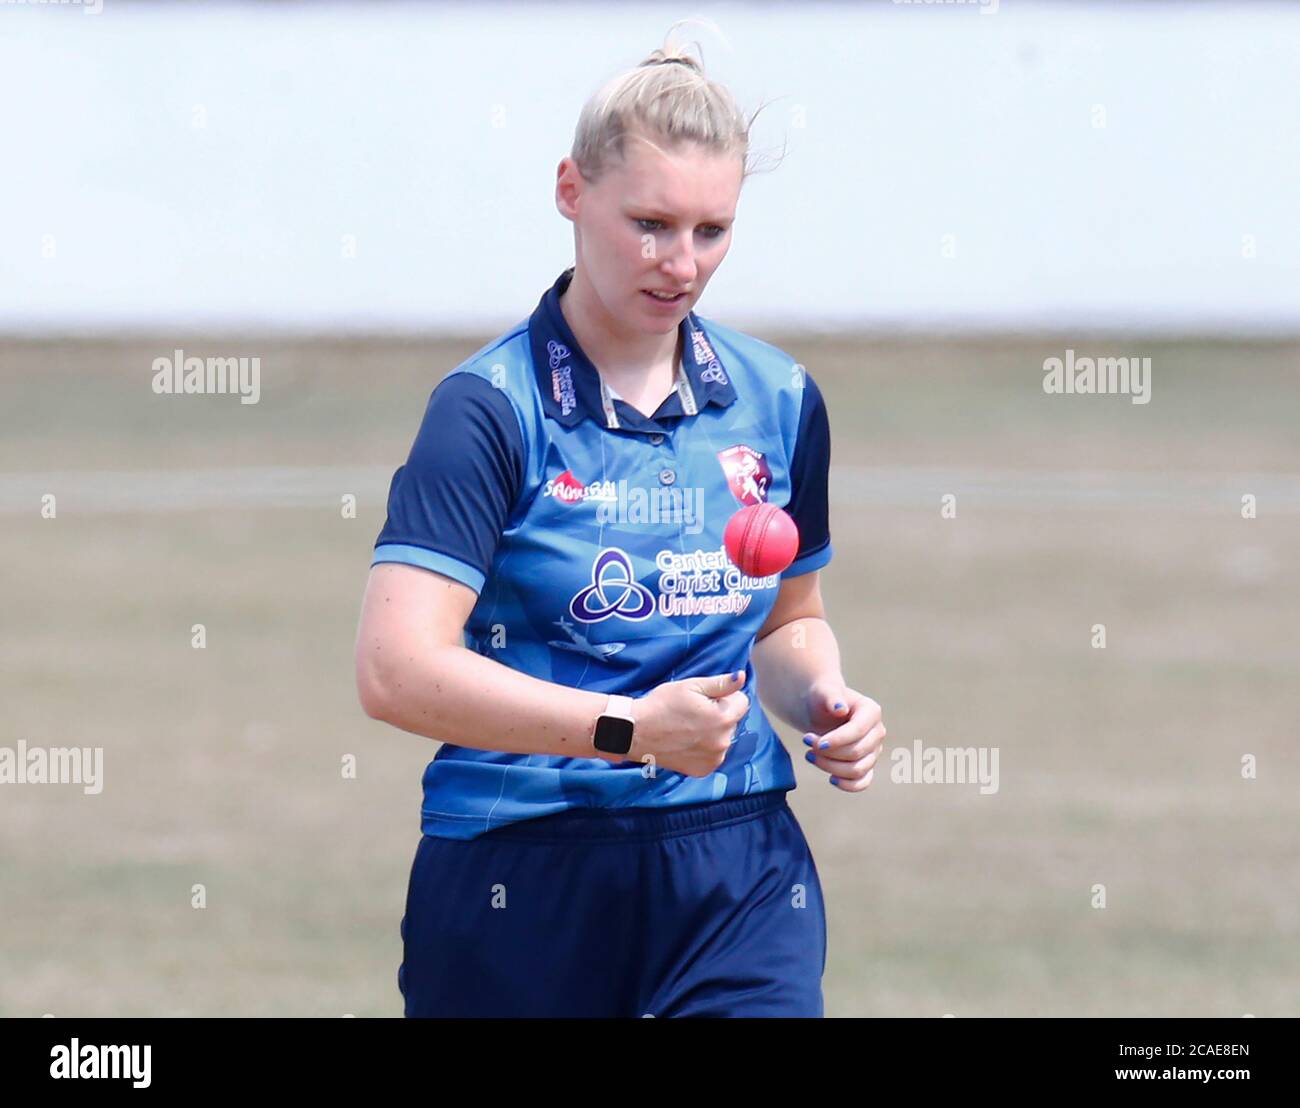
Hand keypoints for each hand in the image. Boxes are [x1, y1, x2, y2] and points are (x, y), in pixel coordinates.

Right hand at [595, 671, 749, 778]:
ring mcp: (713, 759)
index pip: (742, 702)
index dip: (724, 696)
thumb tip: (742, 677)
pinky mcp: (703, 770)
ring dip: (713, 732)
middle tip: (693, 713)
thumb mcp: (691, 686)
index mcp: (723, 718)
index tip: (705, 699)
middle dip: (719, 715)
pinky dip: (705, 749)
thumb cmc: (662, 704)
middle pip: (733, 721)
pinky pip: (713, 755)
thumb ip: (721, 683)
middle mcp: (723, 742)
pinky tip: (686, 742)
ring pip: (723, 738)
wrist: (636, 732)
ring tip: (687, 727)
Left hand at [801, 678, 885, 791]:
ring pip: (857, 769)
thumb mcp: (823, 691)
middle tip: (805, 741)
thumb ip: (831, 696)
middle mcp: (877, 732)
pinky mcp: (866, 764)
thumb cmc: (822, 698)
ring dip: (830, 766)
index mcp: (871, 711)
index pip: (858, 731)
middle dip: (828, 752)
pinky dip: (848, 785)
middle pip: (856, 752)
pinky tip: (831, 778)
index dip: (836, 740)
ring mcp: (873, 750)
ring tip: (809, 755)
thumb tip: (840, 708)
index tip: (812, 741)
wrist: (821, 709)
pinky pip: (863, 782)